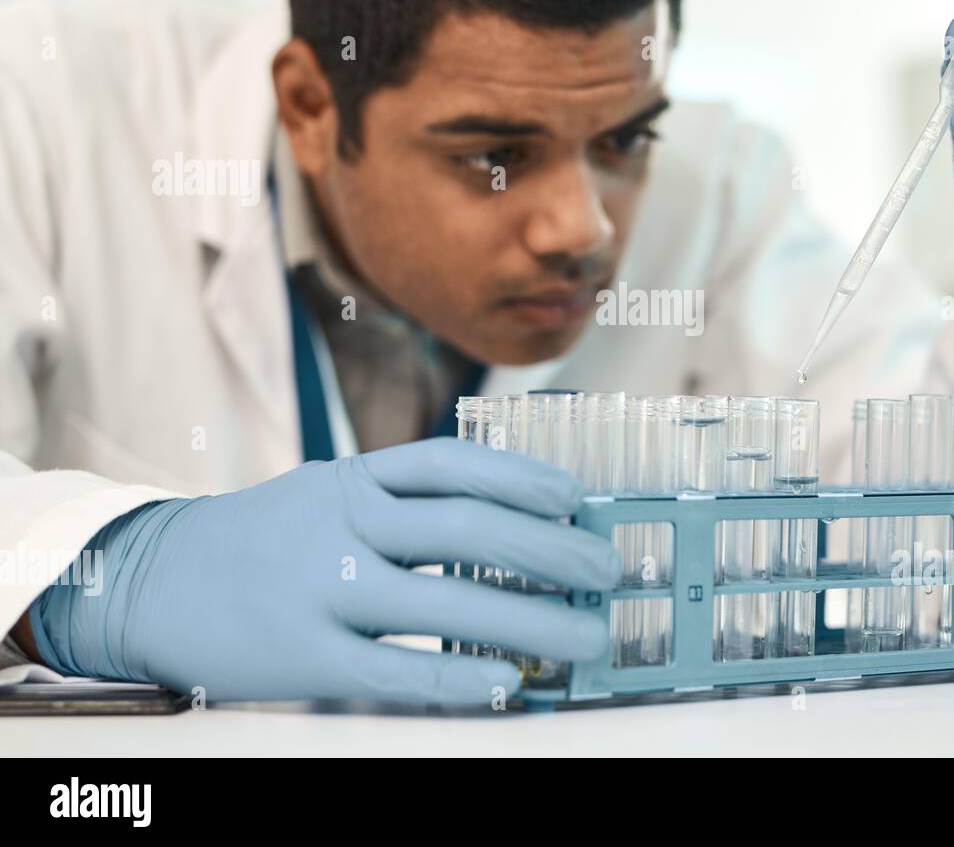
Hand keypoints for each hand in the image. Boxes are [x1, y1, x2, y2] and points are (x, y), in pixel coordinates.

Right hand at [29, 439, 619, 704]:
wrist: (150, 581)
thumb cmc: (264, 537)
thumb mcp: (327, 492)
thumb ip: (400, 502)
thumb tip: (509, 524)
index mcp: (353, 477)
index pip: (453, 464)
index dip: (524, 478)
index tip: (577, 501)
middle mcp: (343, 522)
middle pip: (466, 527)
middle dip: (551, 550)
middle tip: (608, 571)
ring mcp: (322, 587)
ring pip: (444, 600)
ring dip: (530, 619)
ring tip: (588, 637)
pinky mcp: (304, 654)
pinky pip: (396, 668)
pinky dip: (459, 676)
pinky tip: (510, 683)